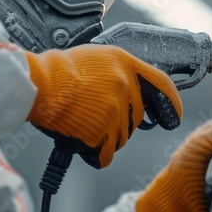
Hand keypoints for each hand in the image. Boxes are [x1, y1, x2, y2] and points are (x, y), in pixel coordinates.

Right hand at [24, 45, 182, 168]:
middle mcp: (126, 87)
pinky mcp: (103, 132)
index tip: (172, 116)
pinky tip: (82, 143)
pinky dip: (96, 154)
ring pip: (122, 137)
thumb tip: (126, 86)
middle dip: (119, 122)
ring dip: (105, 136)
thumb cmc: (56, 69)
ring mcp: (116, 111)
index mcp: (125, 64)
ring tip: (82, 123)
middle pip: (136, 117)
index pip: (162, 84)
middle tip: (95, 117)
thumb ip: (116, 70)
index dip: (170, 103)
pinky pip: (106, 153)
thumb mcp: (94, 57)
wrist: (39, 84)